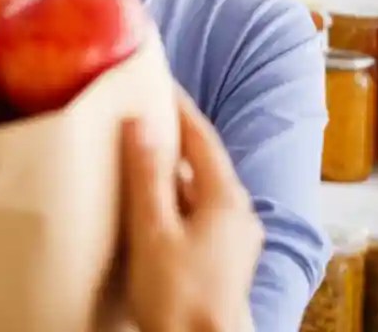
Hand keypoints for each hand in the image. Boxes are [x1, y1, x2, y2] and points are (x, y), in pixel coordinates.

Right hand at [121, 94, 262, 331]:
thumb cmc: (178, 296)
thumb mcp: (153, 230)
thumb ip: (147, 175)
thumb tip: (141, 122)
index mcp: (226, 200)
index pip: (200, 137)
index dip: (178, 106)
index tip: (157, 80)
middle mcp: (239, 215)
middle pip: (203, 162)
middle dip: (173, 137)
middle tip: (141, 112)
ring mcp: (234, 240)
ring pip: (200, 190)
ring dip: (171, 170)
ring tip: (138, 155)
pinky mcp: (223, 261)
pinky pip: (197, 214)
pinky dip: (174, 199)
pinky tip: (150, 206)